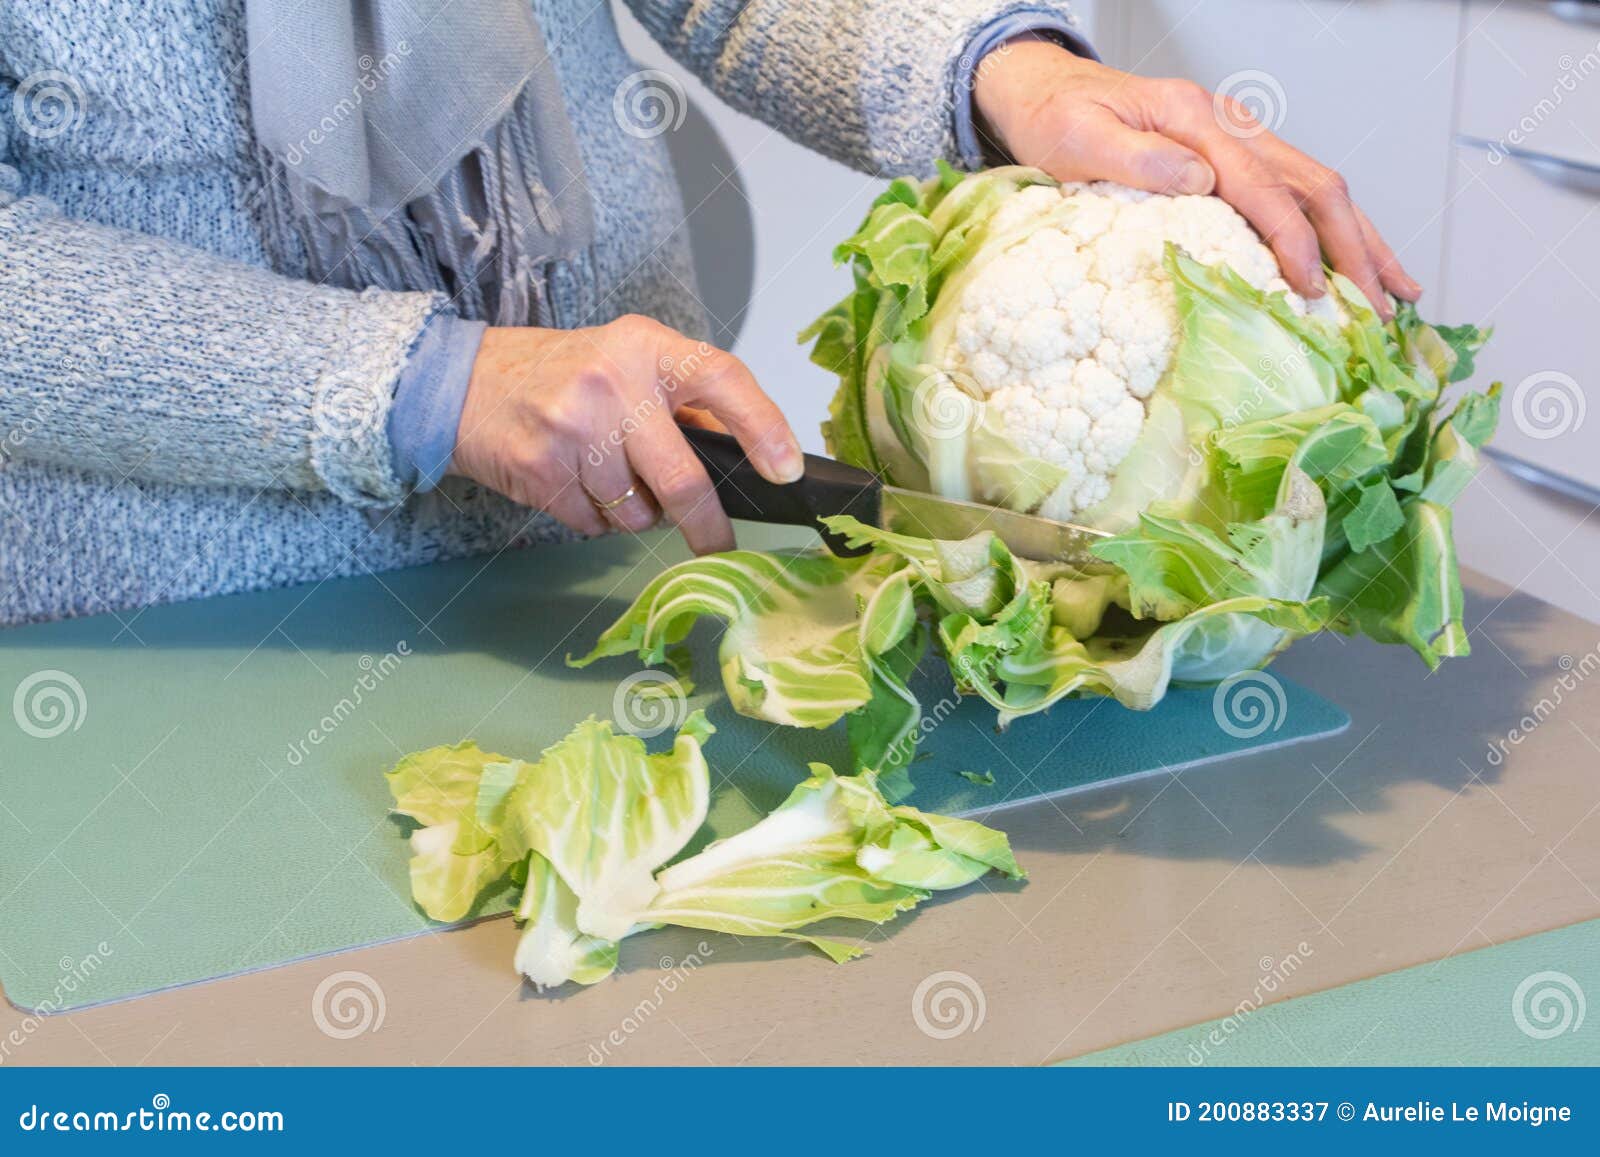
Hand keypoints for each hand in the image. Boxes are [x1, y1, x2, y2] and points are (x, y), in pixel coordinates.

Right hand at [450, 314, 801, 553]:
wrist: (465, 383)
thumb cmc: (564, 375)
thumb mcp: (628, 362)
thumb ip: (683, 400)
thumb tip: (751, 456)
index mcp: (646, 347)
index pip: (722, 379)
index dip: (762, 426)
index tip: (786, 469)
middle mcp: (612, 382)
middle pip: (682, 477)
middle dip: (707, 525)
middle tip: (718, 545)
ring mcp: (573, 428)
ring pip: (637, 511)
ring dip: (636, 513)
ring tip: (611, 479)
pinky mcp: (542, 469)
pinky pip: (595, 523)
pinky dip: (596, 518)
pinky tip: (576, 484)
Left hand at [972, 37, 1419, 317]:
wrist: (1045, 90)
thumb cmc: (1055, 118)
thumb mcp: (1079, 138)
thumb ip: (1137, 158)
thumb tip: (1201, 180)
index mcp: (1197, 120)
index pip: (1264, 187)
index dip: (1293, 240)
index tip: (1312, 288)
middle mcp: (1230, 126)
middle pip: (1316, 185)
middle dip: (1356, 248)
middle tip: (1382, 306)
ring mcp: (1239, 139)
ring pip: (1319, 190)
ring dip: (1362, 242)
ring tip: (1397, 293)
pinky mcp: (1235, 158)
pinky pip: (1298, 195)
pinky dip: (1334, 233)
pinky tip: (1354, 265)